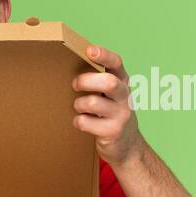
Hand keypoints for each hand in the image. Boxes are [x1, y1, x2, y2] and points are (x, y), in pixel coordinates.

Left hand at [72, 44, 146, 167]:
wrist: (127, 146)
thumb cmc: (110, 113)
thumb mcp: (111, 94)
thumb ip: (98, 80)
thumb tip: (68, 63)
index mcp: (122, 82)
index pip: (117, 64)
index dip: (104, 55)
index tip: (90, 51)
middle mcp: (125, 97)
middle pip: (108, 82)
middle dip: (86, 81)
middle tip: (75, 84)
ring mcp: (121, 115)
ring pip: (93, 103)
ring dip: (79, 104)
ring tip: (79, 107)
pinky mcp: (112, 132)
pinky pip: (86, 122)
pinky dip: (78, 121)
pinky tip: (82, 122)